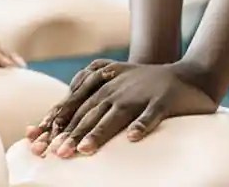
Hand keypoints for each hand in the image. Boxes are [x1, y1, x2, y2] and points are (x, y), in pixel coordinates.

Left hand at [25, 60, 217, 158]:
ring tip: (85, 149)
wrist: (188, 75)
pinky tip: (133, 137)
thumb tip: (54, 120)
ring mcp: (141, 94)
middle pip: (91, 113)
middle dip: (72, 134)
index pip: (75, 106)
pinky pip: (151, 114)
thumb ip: (88, 97)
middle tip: (57, 153)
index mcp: (104, 85)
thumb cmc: (143, 84)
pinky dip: (142, 125)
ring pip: (116, 115)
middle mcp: (118, 88)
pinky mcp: (163, 101)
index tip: (41, 143)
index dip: (57, 124)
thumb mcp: (114, 83)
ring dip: (99, 132)